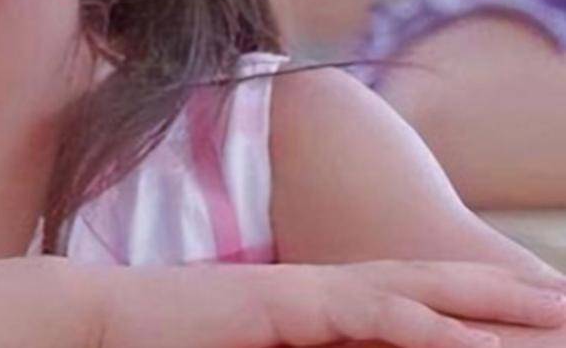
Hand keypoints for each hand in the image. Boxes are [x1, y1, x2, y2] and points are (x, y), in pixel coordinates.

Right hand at [91, 260, 565, 347]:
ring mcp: (305, 292)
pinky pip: (370, 314)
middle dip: (503, 295)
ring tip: (552, 311)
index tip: (529, 319)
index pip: (411, 301)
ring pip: (415, 292)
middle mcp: (322, 290)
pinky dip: (426, 323)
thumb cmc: (172, 344)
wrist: (108, 320)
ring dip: (487, 303)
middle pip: (429, 287)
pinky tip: (475, 338)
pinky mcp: (285, 304)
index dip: (473, 305)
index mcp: (318, 305)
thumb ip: (302, 347)